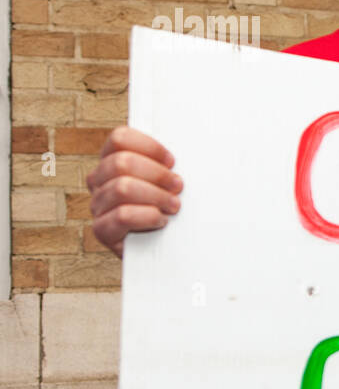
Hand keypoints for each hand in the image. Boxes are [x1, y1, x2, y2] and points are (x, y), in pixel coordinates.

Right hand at [86, 126, 183, 259]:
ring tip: (173, 206)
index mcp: (113, 161)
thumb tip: (190, 144)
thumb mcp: (170, 181)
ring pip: (122, 187)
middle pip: (121, 162)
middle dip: (157, 174)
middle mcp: (100, 181)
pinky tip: (161, 220)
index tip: (172, 161)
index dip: (149, 147)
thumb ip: (168, 163)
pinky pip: (122, 215)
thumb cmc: (170, 208)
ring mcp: (98, 206)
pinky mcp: (102, 231)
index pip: (120, 138)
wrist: (167, 250)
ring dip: (156, 196)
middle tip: (177, 186)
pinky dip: (148, 216)